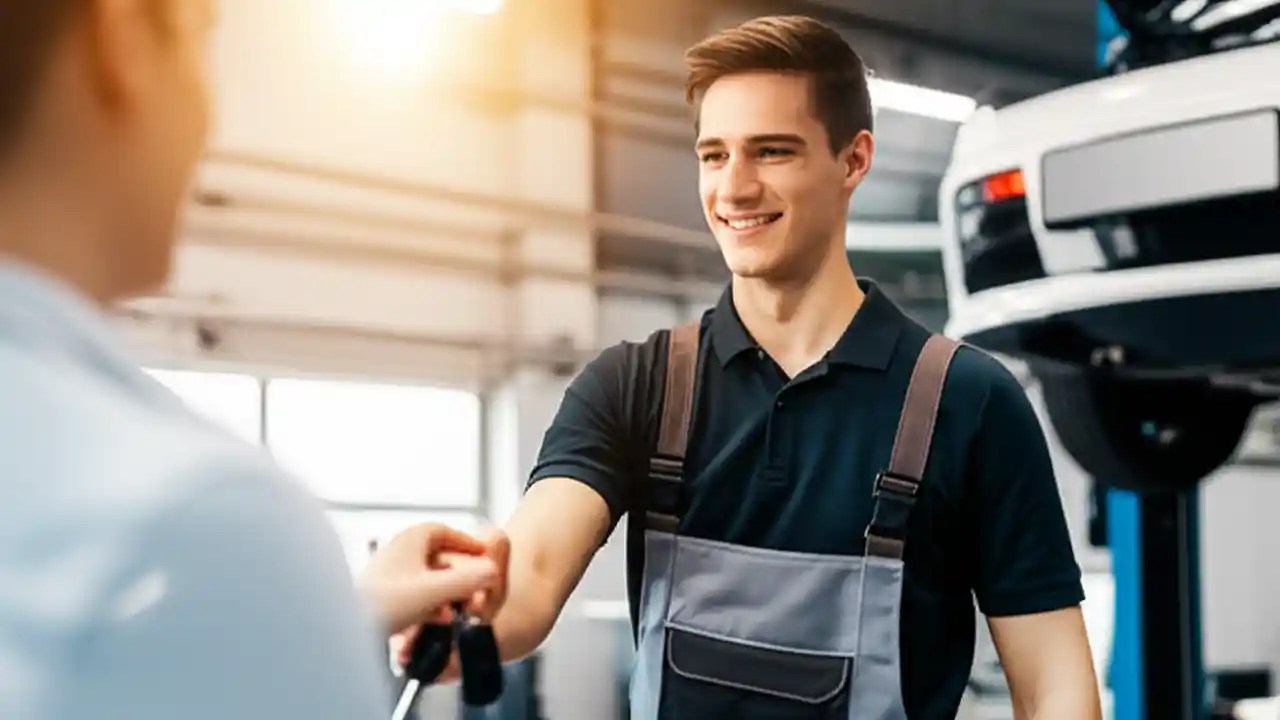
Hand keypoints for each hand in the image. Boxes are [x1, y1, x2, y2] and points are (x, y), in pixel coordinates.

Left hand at [358, 524, 504, 635]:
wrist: (346, 628)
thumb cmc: (385, 603)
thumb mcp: (436, 590)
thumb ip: (469, 580)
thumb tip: (493, 571)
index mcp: (410, 540)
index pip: (445, 531)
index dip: (467, 543)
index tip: (483, 556)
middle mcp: (398, 552)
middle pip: (437, 556)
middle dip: (458, 573)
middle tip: (474, 586)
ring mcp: (388, 574)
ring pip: (426, 577)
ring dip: (445, 591)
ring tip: (458, 607)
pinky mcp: (382, 596)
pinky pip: (413, 594)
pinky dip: (429, 603)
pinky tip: (436, 619)